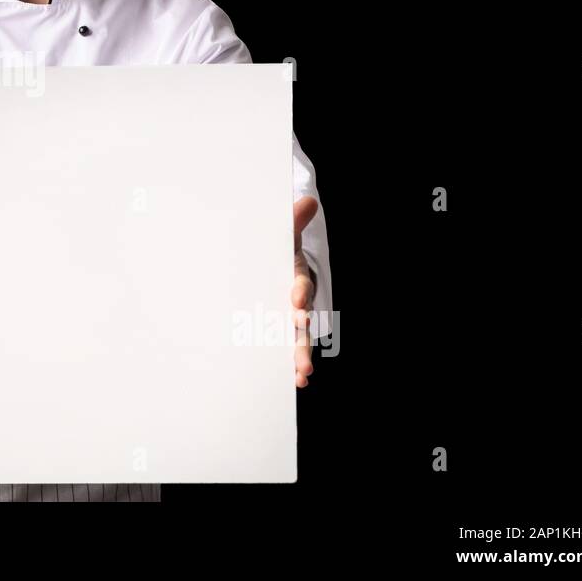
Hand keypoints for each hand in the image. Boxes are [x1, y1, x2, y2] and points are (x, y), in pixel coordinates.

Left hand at [292, 196, 317, 388]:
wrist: (273, 258)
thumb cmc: (277, 249)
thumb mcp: (282, 235)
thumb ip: (292, 221)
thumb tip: (307, 200)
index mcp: (295, 275)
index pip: (300, 285)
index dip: (299, 294)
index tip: (296, 304)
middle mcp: (297, 299)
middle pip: (302, 321)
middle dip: (302, 339)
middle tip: (303, 359)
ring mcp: (290, 315)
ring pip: (298, 338)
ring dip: (299, 356)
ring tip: (301, 375)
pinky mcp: (280, 326)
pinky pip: (286, 344)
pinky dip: (288, 362)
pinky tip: (294, 380)